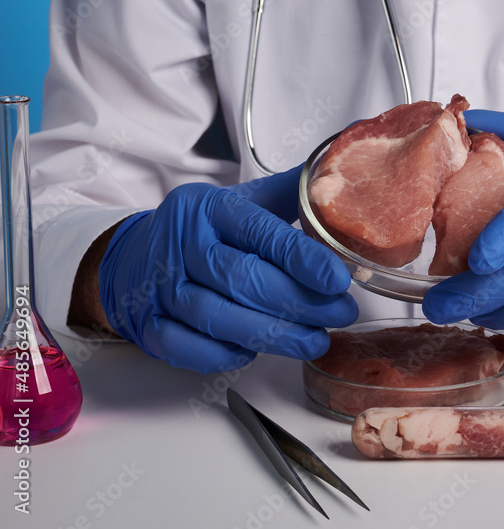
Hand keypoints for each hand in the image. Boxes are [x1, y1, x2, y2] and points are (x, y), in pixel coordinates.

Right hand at [98, 167, 356, 372]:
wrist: (131, 256)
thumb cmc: (201, 230)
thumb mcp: (241, 201)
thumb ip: (287, 194)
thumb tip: (335, 179)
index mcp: (210, 208)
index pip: (261, 232)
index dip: (303, 259)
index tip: (338, 280)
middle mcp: (182, 244)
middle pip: (243, 279)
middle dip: (299, 303)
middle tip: (340, 314)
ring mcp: (161, 286)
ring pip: (217, 316)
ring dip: (272, 334)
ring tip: (314, 340)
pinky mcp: (148, 323)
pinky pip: (187, 347)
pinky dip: (224, 355)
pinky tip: (256, 351)